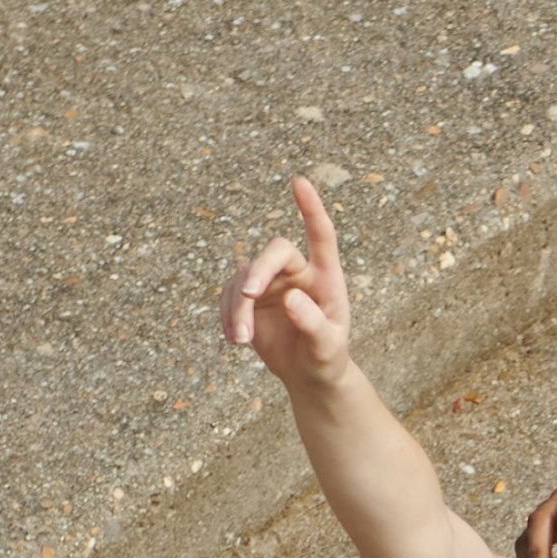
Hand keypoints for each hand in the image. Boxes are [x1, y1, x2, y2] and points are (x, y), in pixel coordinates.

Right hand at [223, 175, 358, 401]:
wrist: (308, 374)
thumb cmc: (326, 358)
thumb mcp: (327, 347)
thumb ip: (314, 323)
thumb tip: (292, 298)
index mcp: (325, 276)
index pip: (320, 235)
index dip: (310, 209)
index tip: (299, 183)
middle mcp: (297, 271)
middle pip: (274, 252)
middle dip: (259, 271)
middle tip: (249, 296)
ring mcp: (271, 282)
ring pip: (245, 277)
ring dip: (239, 307)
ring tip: (242, 340)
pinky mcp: (249, 297)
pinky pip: (230, 296)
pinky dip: (228, 316)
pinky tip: (235, 340)